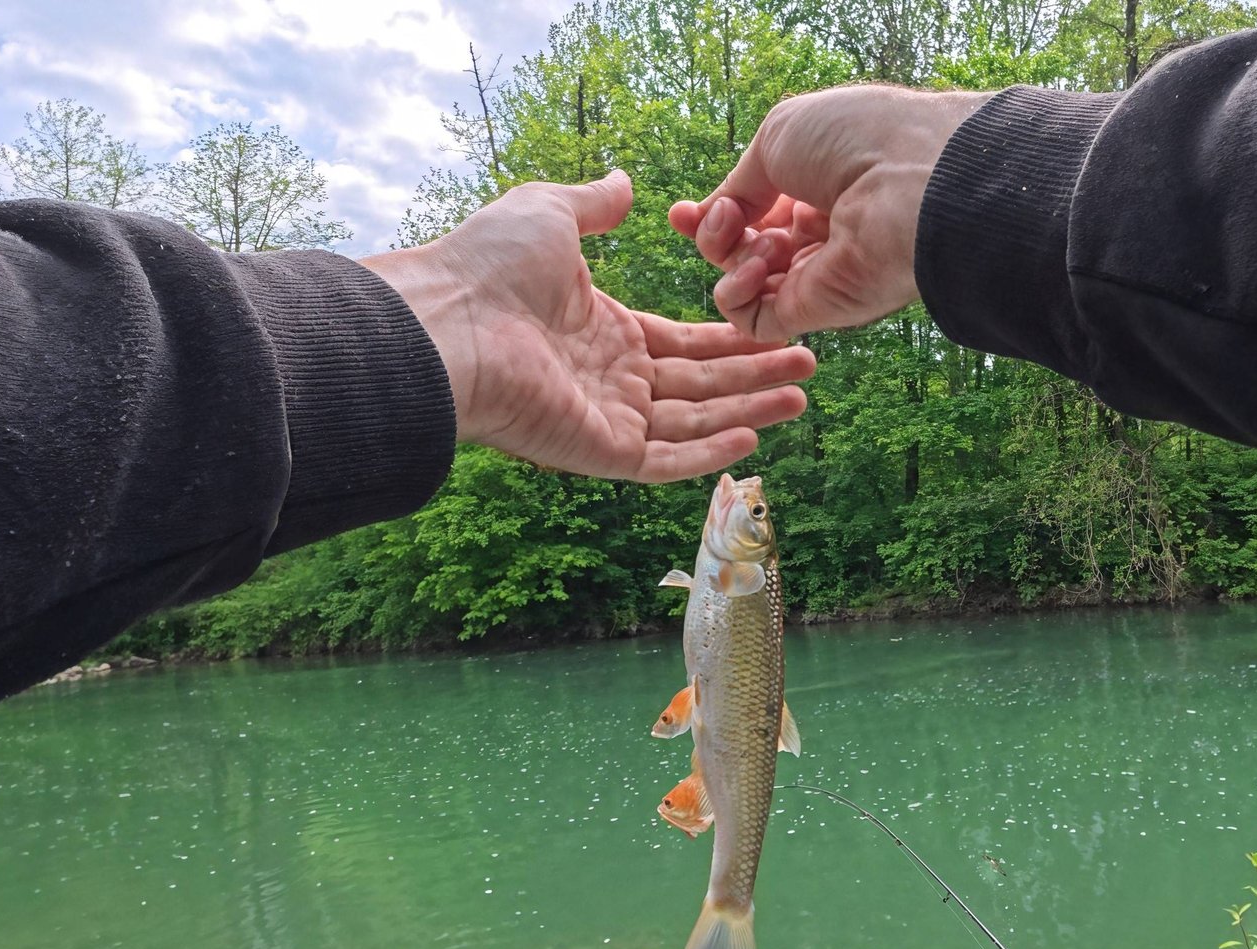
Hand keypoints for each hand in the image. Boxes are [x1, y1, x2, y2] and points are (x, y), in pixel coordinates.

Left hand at [360, 171, 814, 482]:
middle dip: (755, 373)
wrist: (448, 321)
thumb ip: (593, 204)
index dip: (728, 338)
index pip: (678, 343)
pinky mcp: (598, 451)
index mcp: (600, 330)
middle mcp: (608, 379)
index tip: (775, 323)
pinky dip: (707, 452)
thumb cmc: (488, 266)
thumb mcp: (550, 213)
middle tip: (808, 362)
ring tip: (801, 396)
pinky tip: (751, 437)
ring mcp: (605, 418)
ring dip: (749, 409)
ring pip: (693, 420)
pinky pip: (664, 458)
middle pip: (698, 383)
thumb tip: (624, 181)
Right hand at [668, 86, 993, 341]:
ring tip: (749, 234)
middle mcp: (818, 234)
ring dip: (726, 255)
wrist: (908, 181)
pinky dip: (735, 294)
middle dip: (713, 232)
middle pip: (740, 248)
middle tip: (723, 216)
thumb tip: (719, 212)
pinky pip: (753, 319)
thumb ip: (740, 182)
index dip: (712, 213)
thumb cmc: (855, 141)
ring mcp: (816, 275)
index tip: (679, 212)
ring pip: (740, 281)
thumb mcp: (779, 138)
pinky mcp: (815, 311)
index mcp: (817, 186)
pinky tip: (754, 264)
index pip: (752, 211)